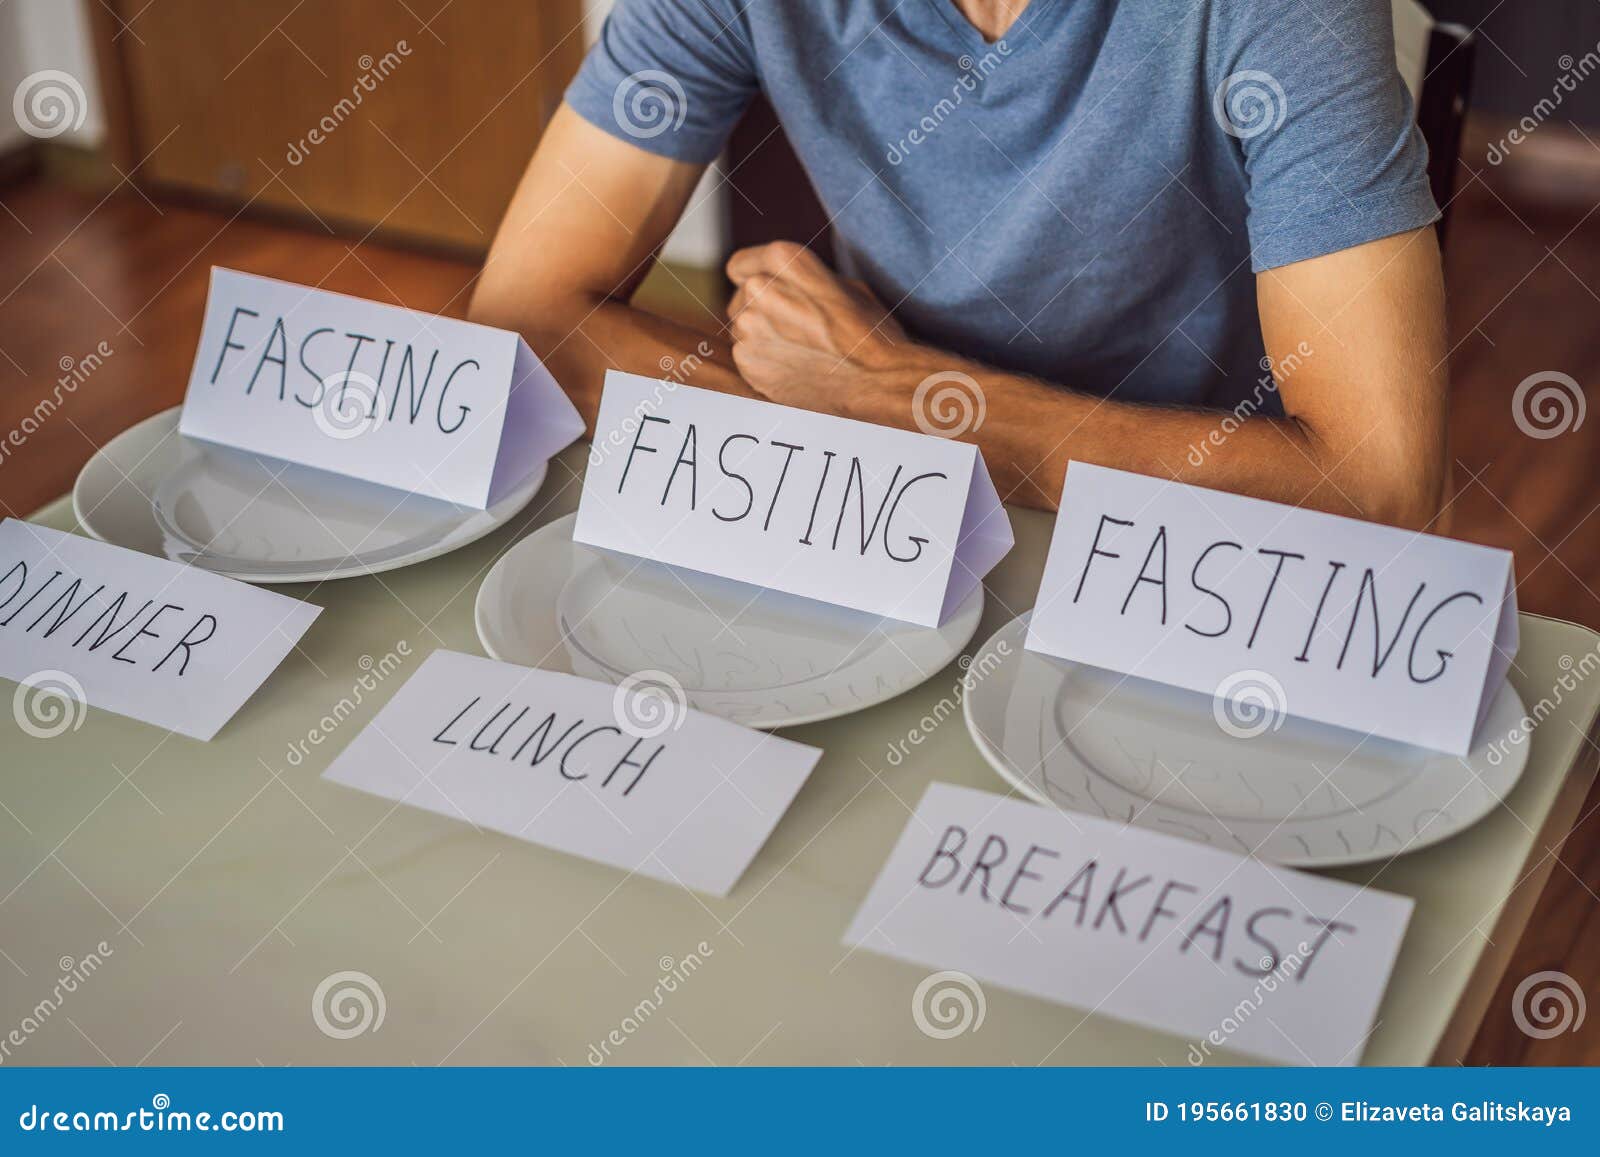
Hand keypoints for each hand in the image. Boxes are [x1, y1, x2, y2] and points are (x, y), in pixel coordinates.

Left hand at [725, 241, 911, 415]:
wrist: (876, 381)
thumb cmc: (869, 332)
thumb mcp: (845, 285)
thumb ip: (805, 280)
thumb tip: (789, 285)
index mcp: (783, 259)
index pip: (739, 265)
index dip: (753, 280)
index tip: (766, 293)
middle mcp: (758, 288)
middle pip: (741, 298)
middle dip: (761, 310)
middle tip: (794, 327)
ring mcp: (749, 327)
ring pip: (742, 329)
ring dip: (761, 337)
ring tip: (798, 350)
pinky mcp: (747, 362)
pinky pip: (745, 358)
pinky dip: (762, 363)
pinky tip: (793, 367)